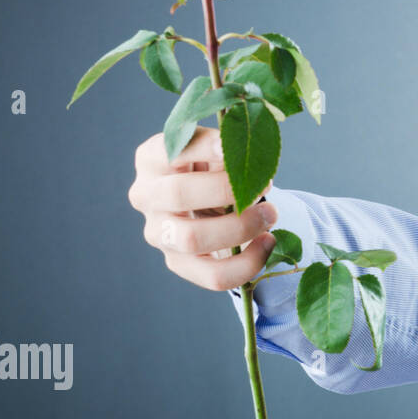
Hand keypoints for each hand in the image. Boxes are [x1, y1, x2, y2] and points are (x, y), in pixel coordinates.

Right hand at [128, 126, 277, 291]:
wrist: (214, 203)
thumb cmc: (217, 168)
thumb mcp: (218, 150)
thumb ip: (227, 146)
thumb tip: (248, 143)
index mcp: (151, 159)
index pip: (168, 150)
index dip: (202, 148)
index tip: (234, 145)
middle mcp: (146, 195)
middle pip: (178, 194)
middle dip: (228, 190)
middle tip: (265, 184)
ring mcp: (158, 232)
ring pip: (191, 239)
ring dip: (239, 228)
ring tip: (271, 214)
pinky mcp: (178, 263)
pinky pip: (212, 275)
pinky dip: (246, 263)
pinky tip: (268, 242)